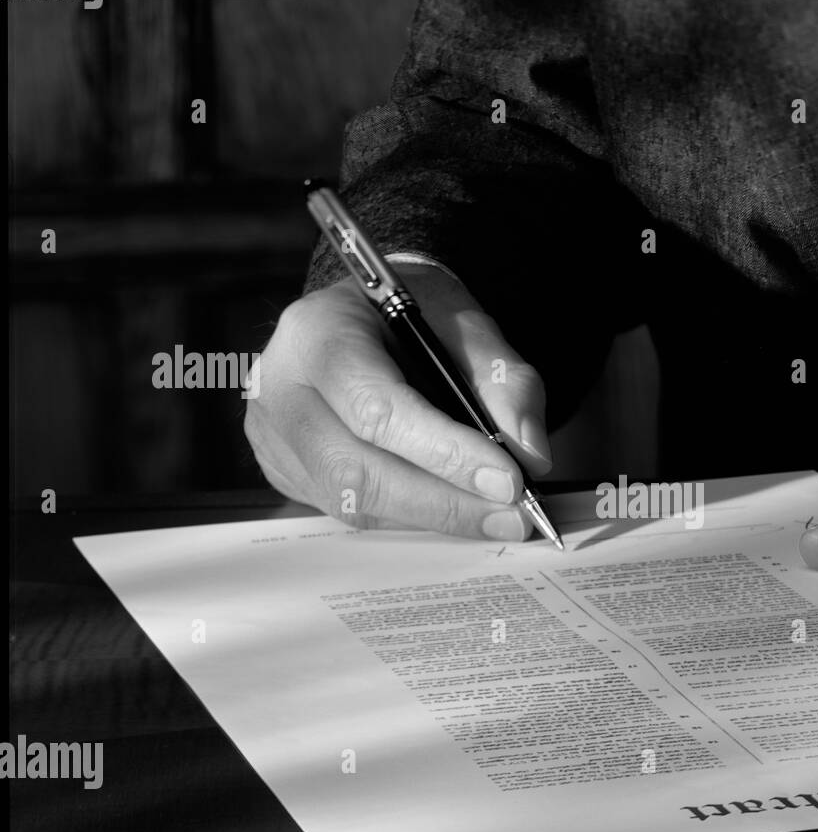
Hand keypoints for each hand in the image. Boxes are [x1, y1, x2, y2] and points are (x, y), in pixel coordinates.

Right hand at [245, 264, 551, 535]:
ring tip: (493, 515)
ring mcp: (274, 436)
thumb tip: (530, 456)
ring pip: (353, 502)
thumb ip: (506, 383)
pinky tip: (449, 504)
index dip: (445, 452)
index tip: (508, 480)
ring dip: (432, 515)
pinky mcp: (286, 471)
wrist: (367, 316)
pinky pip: (350, 511)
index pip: (376, 408)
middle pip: (356, 470)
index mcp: (317, 332)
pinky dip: (410, 515)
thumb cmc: (415, 319)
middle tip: (512, 515)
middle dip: (444, 501)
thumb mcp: (469, 327)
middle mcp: (279, 387)